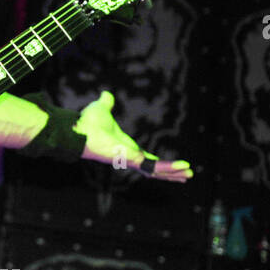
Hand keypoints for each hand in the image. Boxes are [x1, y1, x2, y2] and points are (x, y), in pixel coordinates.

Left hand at [75, 90, 192, 182]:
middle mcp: (129, 156)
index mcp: (125, 147)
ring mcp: (131, 160)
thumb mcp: (102, 109)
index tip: (165, 163)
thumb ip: (106, 103)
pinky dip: (170, 167)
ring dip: (173, 172)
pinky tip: (184, 167)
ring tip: (189, 174)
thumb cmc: (88, 122)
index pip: (145, 158)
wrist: (81, 128)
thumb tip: (105, 94)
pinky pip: (155, 167)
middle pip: (153, 169)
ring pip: (157, 170)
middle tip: (185, 175)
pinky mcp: (133, 160)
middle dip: (169, 172)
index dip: (157, 162)